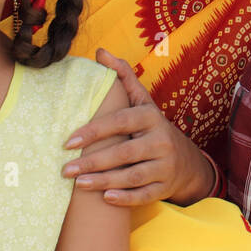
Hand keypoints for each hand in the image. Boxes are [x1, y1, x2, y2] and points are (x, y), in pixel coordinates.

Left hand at [60, 49, 212, 205]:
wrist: (185, 161)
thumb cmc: (152, 127)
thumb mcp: (142, 101)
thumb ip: (122, 76)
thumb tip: (100, 52)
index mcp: (151, 117)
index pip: (120, 122)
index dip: (94, 131)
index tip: (67, 141)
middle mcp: (161, 141)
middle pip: (124, 153)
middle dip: (93, 161)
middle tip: (65, 170)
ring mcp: (164, 166)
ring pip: (132, 176)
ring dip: (103, 181)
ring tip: (78, 184)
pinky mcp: (164, 187)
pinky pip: (144, 195)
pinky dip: (125, 198)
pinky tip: (105, 199)